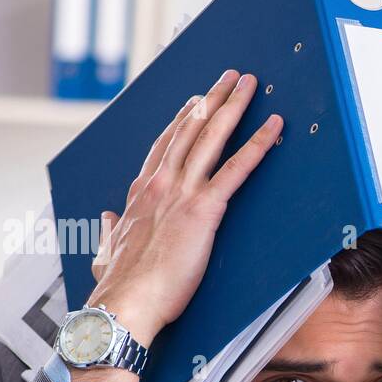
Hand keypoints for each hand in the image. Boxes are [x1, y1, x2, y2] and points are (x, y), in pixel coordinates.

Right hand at [80, 69, 282, 381]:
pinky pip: (237, 169)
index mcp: (139, 194)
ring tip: (249, 84)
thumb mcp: (107, 253)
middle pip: (189, 129)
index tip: (194, 102)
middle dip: (211, 98)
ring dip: (233, 106)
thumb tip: (109, 219)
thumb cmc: (119, 288)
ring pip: (211, 136)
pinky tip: (274, 127)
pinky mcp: (204, 209)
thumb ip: (110, 232)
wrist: (125, 304)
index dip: (181, 120)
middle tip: (229, 77)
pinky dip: (258, 145)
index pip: (164, 146)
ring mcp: (181, 192)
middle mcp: (159, 183)